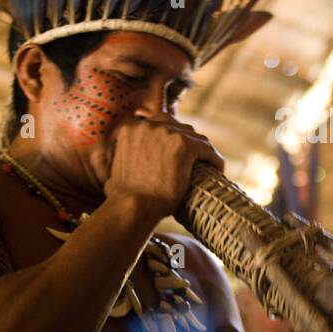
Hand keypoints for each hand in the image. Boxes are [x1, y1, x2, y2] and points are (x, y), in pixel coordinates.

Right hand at [104, 113, 223, 218]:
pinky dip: (214, 159)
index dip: (170, 138)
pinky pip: (207, 149)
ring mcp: (167, 133)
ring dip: (202, 151)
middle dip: (187, 141)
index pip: (158, 125)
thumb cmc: (122, 199)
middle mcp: (148, 125)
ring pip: (195, 137)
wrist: (133, 206)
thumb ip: (119, 166)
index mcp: (131, 129)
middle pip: (178, 127)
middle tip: (195, 159)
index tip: (177, 153)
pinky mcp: (185, 145)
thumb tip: (114, 177)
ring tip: (209, 166)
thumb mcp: (113, 174)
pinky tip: (218, 170)